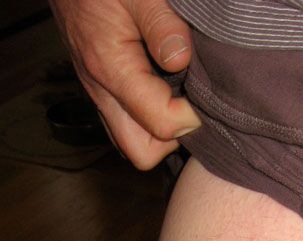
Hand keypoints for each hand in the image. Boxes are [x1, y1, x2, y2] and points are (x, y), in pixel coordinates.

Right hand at [49, 0, 200, 168]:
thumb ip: (162, 24)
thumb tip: (181, 60)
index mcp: (111, 70)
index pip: (161, 126)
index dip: (190, 117)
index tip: (203, 93)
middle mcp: (102, 91)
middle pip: (142, 153)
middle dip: (172, 138)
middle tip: (191, 104)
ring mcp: (99, 93)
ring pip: (133, 141)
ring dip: (160, 130)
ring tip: (180, 97)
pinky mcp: (102, 88)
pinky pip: (127, 122)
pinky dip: (149, 117)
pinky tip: (166, 89)